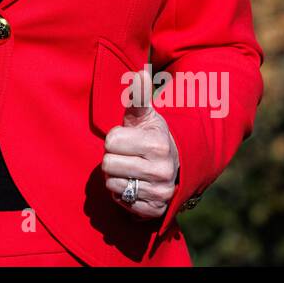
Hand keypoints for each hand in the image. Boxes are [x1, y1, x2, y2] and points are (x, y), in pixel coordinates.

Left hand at [101, 64, 179, 220]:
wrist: (174, 166)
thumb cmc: (151, 136)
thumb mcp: (146, 116)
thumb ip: (139, 96)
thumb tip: (139, 72)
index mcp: (157, 144)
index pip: (111, 142)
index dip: (114, 139)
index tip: (127, 139)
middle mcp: (161, 171)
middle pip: (108, 164)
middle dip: (113, 158)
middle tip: (127, 155)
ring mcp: (159, 193)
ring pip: (112, 184)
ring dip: (116, 176)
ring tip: (129, 169)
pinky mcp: (153, 211)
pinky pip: (120, 201)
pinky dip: (122, 194)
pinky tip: (134, 184)